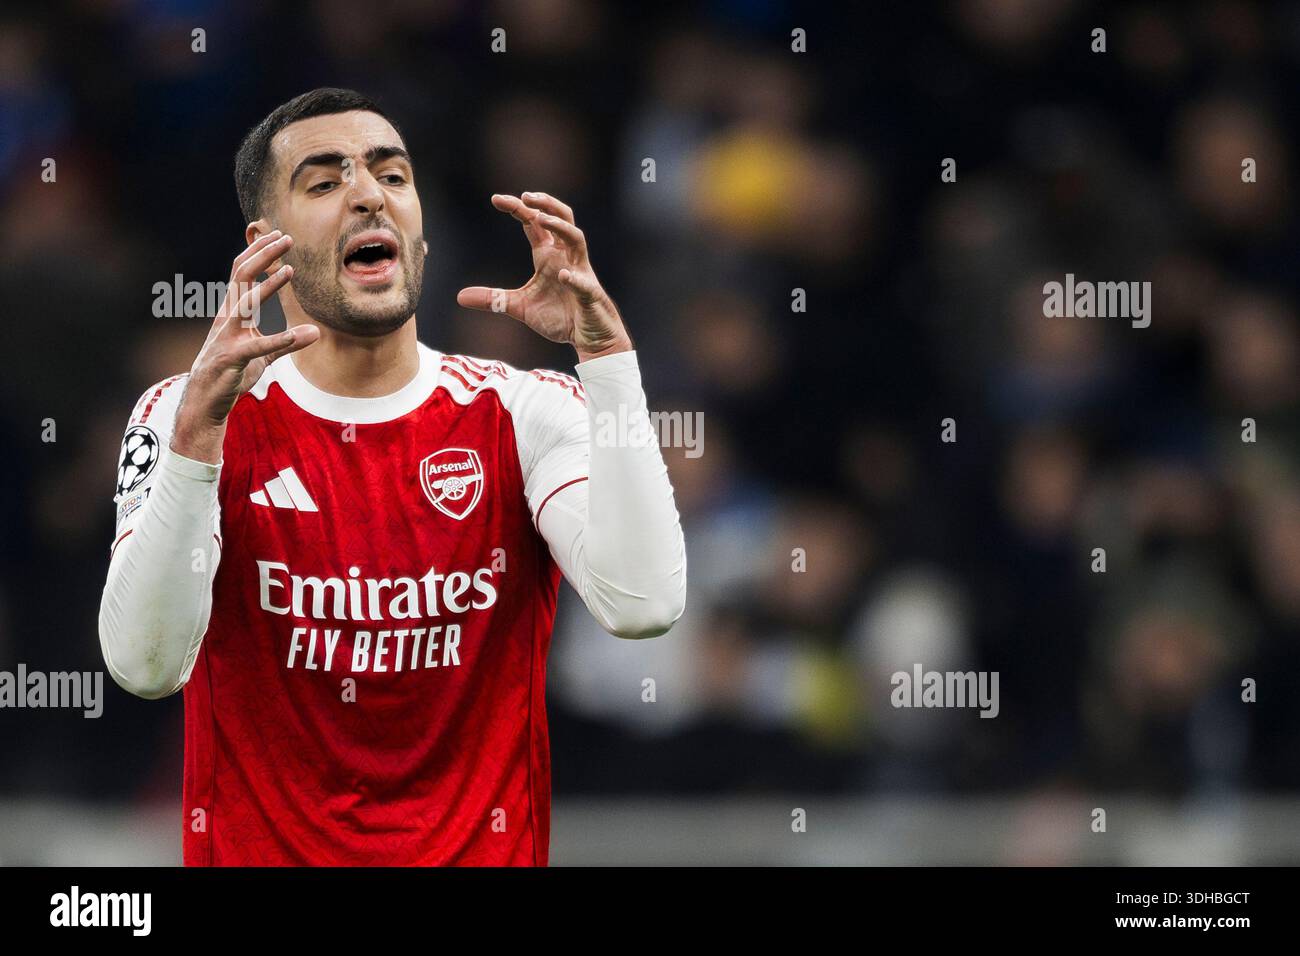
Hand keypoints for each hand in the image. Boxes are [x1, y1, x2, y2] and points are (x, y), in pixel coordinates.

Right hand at [171, 230, 320, 463]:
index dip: (259, 252)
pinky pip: (257, 347)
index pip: (242, 272)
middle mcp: (226, 318)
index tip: (279, 235)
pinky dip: (279, 340)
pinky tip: (299, 334)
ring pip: (245, 303)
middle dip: (263, 255)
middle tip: (286, 237)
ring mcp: (227, 337)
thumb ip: (287, 341)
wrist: (205, 400)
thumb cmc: (231, 372)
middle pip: (241, 276)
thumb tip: (317, 331)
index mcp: (231, 312)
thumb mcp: (262, 354)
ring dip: (267, 286)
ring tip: (290, 270)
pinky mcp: (231, 359)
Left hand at [456, 192, 632, 361]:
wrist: (589, 337)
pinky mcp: (590, 294)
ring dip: (560, 227)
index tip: (496, 199)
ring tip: (542, 219)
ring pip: (576, 238)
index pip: (534, 224)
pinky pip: (583, 282)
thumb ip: (493, 299)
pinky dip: (573, 278)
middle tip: (526, 196)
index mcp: (548, 255)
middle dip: (545, 204)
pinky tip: (562, 275)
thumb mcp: (519, 308)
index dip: (518, 208)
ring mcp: (580, 272)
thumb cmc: (560, 317)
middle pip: (561, 217)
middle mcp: (566, 256)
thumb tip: (460, 297)